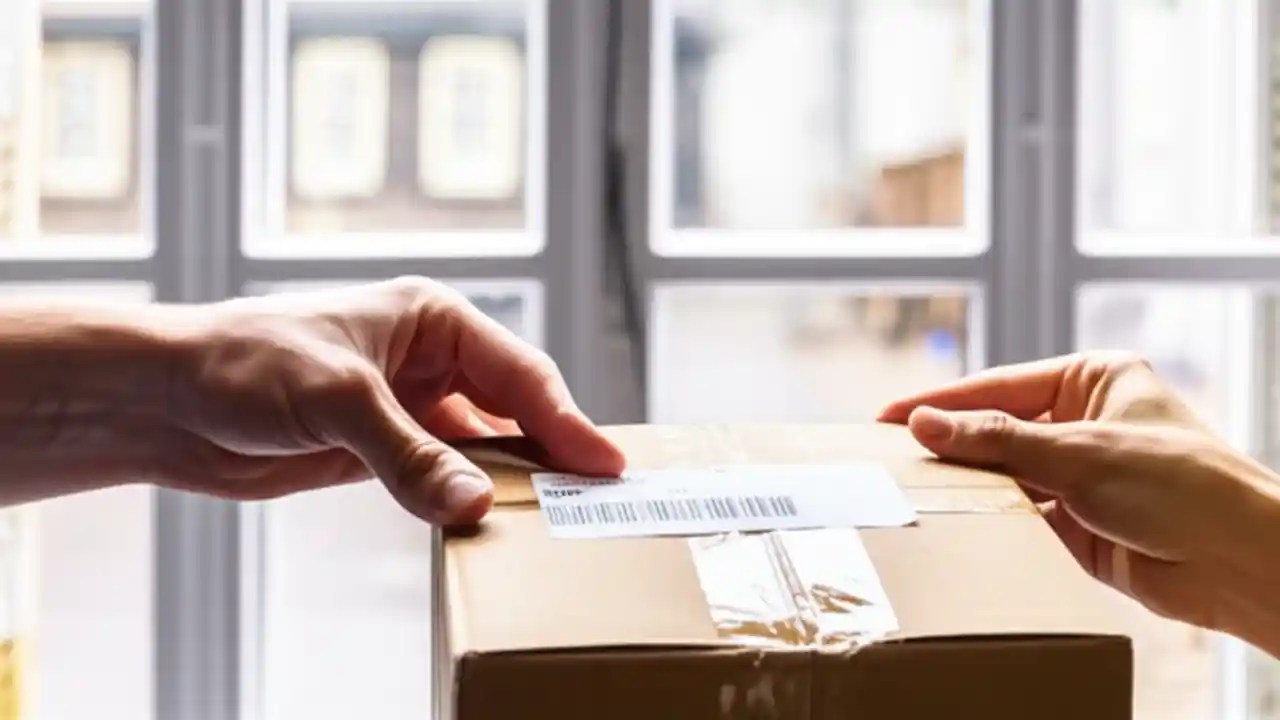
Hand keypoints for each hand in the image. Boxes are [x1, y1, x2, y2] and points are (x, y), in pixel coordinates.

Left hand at [162, 277, 623, 524]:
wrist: (166, 398)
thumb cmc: (244, 363)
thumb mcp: (336, 400)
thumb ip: (408, 455)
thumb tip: (475, 504)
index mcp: (432, 317)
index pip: (517, 372)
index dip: (566, 419)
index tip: (606, 464)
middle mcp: (429, 358)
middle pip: (513, 408)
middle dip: (551, 449)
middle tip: (597, 498)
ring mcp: (408, 406)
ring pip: (482, 445)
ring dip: (512, 479)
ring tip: (557, 519)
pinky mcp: (382, 448)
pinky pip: (443, 475)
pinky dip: (467, 499)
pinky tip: (490, 523)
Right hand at [879, 353, 1279, 656]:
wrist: (1239, 561)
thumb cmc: (1179, 483)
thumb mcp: (1078, 451)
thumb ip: (997, 440)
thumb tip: (923, 425)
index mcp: (1093, 379)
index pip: (1000, 386)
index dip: (942, 402)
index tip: (889, 417)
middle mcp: (1085, 422)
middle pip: (999, 429)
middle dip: (952, 446)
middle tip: (890, 458)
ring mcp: (1082, 474)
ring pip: (1007, 475)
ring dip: (971, 487)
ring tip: (913, 492)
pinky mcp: (1081, 524)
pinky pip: (1021, 517)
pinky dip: (993, 522)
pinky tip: (958, 524)